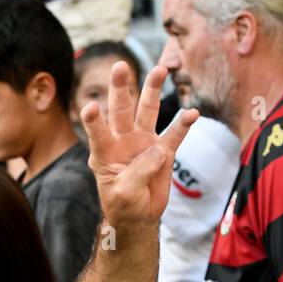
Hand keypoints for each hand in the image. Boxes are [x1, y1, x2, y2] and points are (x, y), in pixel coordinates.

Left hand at [80, 63, 197, 228]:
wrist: (139, 216)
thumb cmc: (123, 205)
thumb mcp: (123, 194)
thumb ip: (138, 172)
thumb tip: (158, 150)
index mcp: (105, 152)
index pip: (98, 132)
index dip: (94, 120)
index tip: (90, 107)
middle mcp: (123, 141)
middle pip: (121, 109)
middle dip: (121, 87)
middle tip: (120, 66)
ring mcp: (144, 142)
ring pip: (148, 111)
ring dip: (153, 90)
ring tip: (159, 69)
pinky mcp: (163, 151)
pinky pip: (175, 133)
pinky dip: (184, 123)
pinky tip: (193, 113)